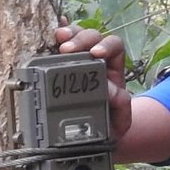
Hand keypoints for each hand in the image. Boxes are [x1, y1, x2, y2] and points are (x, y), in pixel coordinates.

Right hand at [55, 23, 131, 140]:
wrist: (93, 138)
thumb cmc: (108, 124)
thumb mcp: (121, 118)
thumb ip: (121, 104)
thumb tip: (109, 89)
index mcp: (113, 71)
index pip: (114, 47)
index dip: (106, 45)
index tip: (96, 53)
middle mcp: (95, 62)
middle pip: (92, 37)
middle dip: (81, 38)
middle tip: (68, 49)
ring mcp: (74, 62)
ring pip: (74, 37)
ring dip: (67, 34)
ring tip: (57, 39)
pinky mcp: (55, 67)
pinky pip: (55, 46)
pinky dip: (51, 35)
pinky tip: (48, 31)